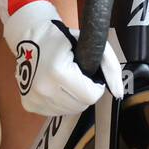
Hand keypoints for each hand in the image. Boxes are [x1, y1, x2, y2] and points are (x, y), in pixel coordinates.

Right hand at [3, 0, 123, 116]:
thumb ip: (109, 66)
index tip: (92, 76)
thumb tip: (119, 93)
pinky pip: (55, 112)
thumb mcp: (88, 43)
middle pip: (80, 105)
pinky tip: (56, 86)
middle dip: (85, 93)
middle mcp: (43, 88)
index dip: (96, 87)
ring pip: (68, 111)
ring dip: (73, 98)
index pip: (90, 96)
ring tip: (67, 80)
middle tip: (79, 77)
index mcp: (58, 72)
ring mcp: (34, 98)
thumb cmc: (61, 39)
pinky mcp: (29, 104)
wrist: (29, 36)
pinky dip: (60, 102)